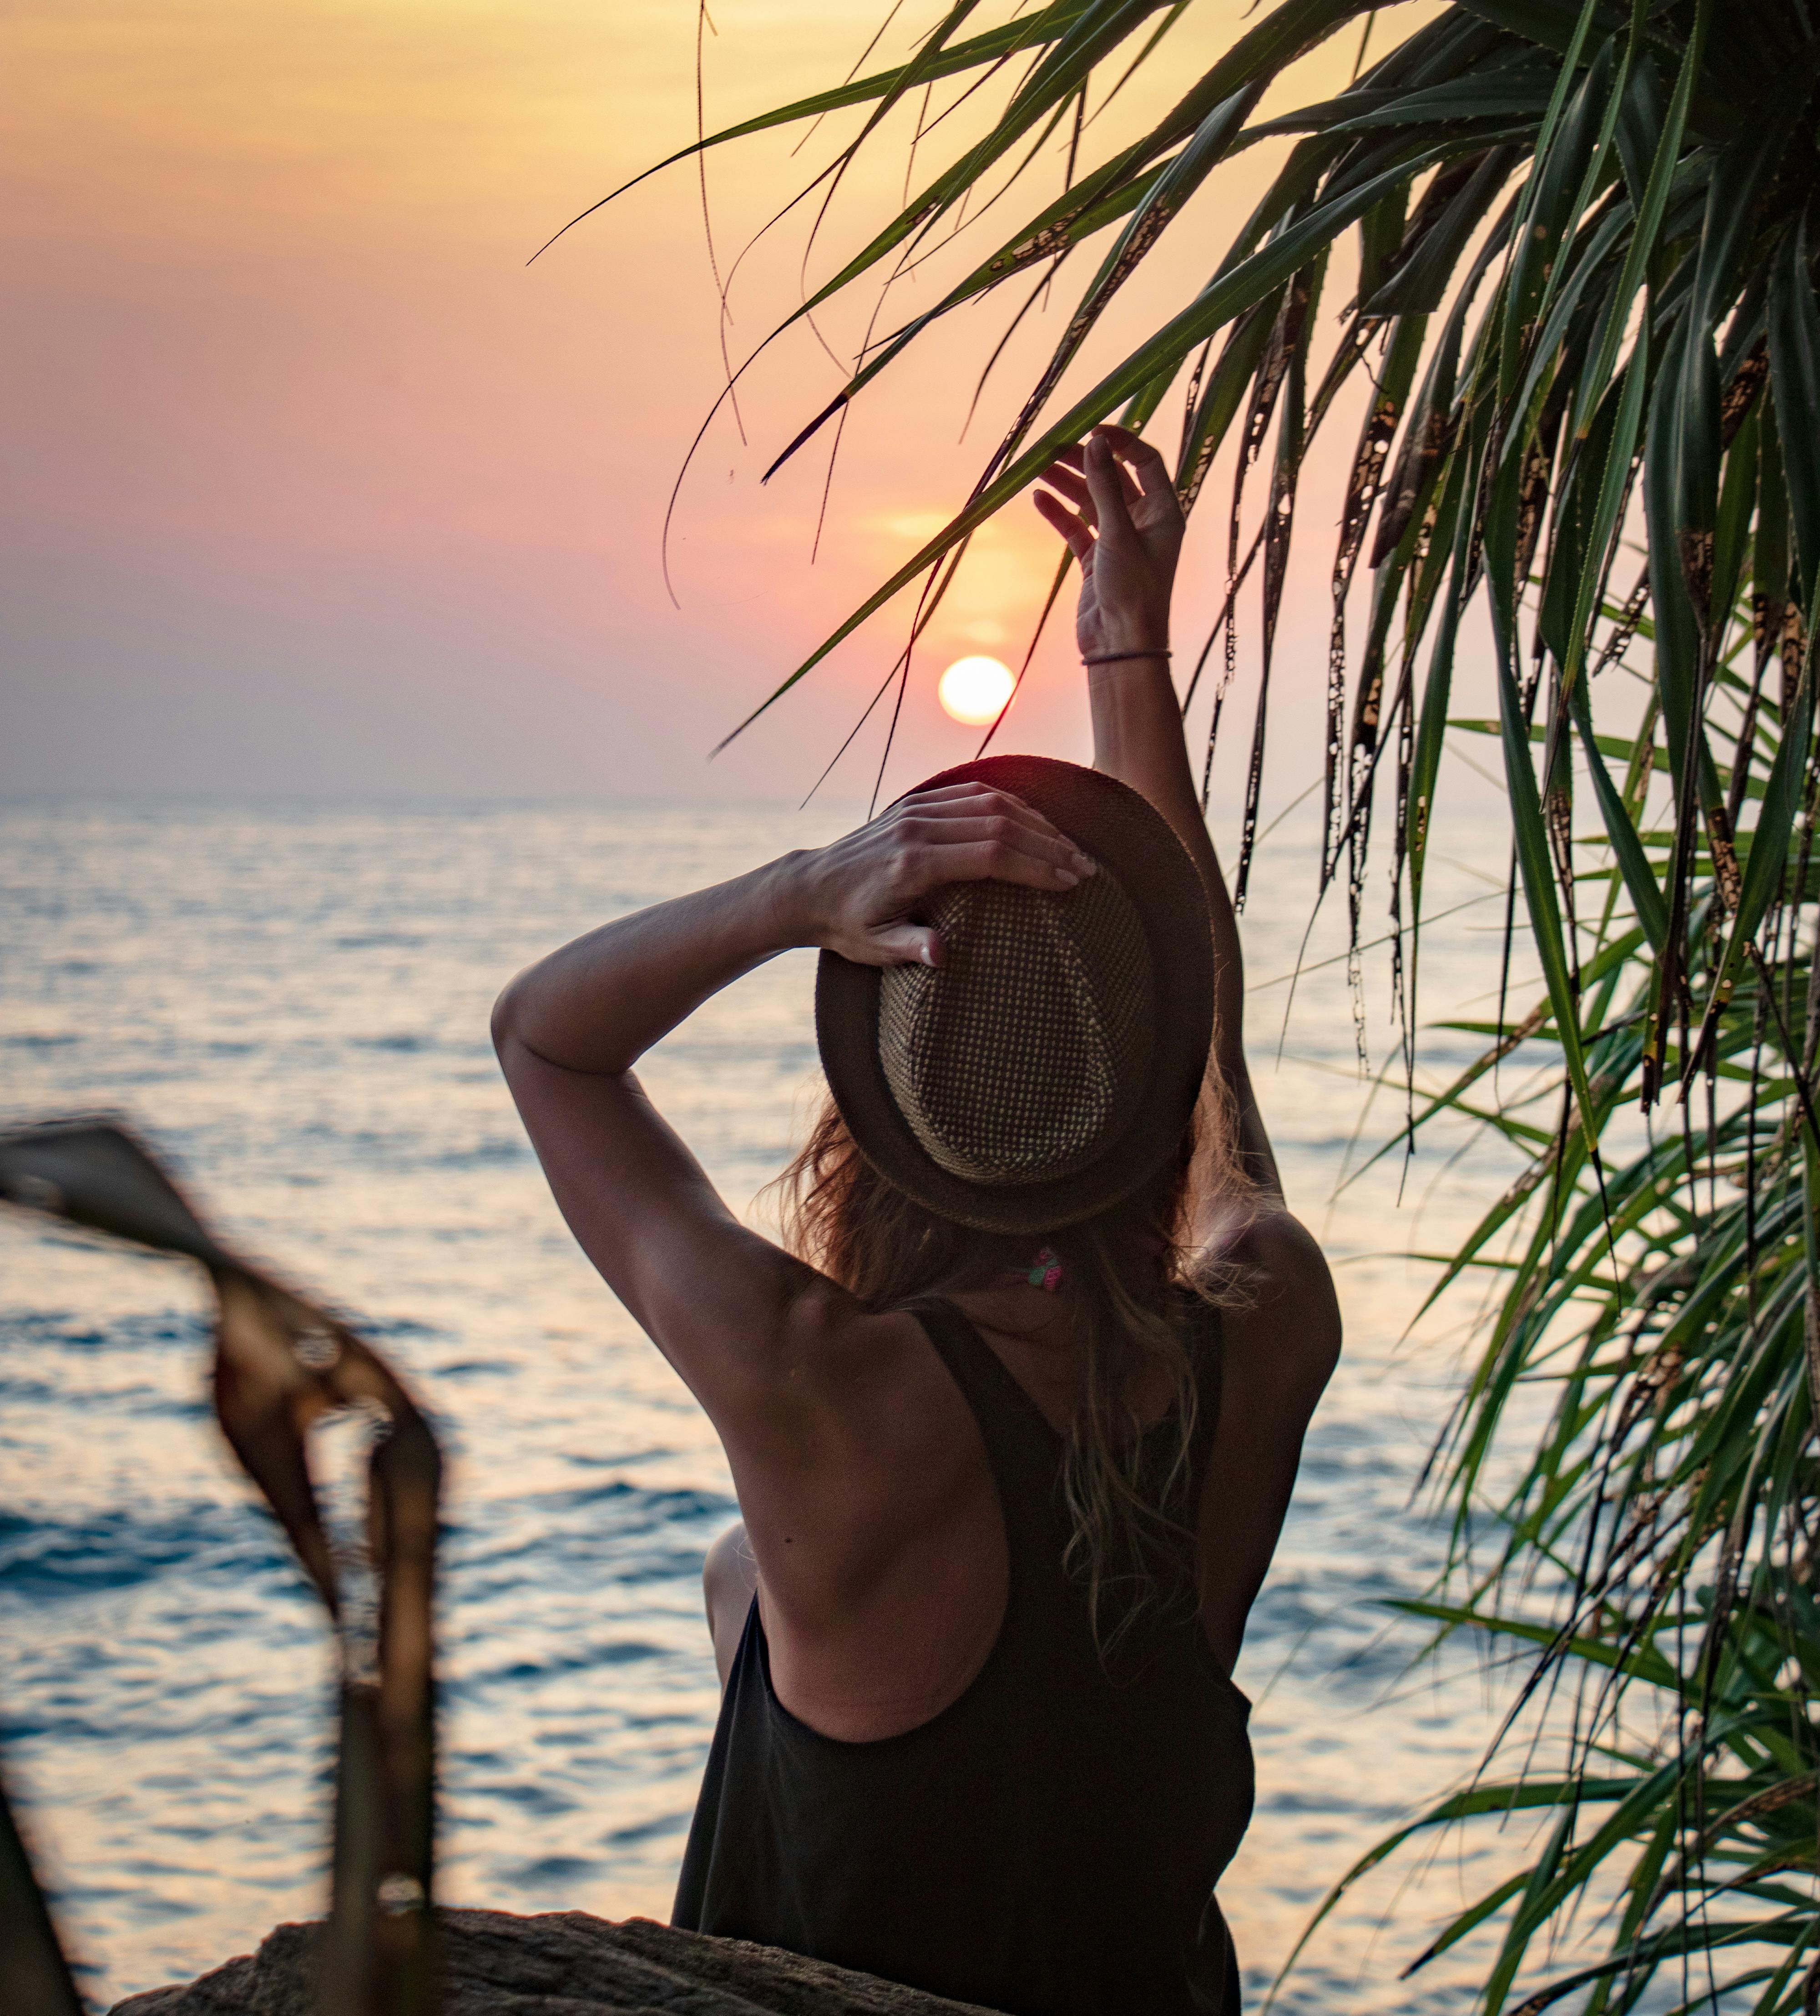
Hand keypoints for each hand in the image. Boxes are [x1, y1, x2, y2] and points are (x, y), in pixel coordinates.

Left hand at [788, 782, 1095, 966]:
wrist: (808, 888)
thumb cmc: (846, 925)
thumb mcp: (874, 946)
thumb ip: (911, 947)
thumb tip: (944, 958)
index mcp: (913, 864)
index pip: (991, 854)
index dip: (1035, 865)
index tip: (1070, 881)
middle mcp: (917, 829)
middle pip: (1000, 823)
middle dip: (1049, 845)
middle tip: (1085, 868)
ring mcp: (917, 811)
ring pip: (991, 803)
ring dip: (1036, 823)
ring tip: (1070, 849)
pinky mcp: (916, 804)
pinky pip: (972, 794)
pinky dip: (1009, 805)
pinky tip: (1035, 823)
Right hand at [1033, 424, 1183, 659]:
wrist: (1121, 646)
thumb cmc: (1133, 591)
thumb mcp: (1119, 532)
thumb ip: (1105, 487)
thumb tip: (1095, 442)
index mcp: (1164, 512)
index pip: (1145, 461)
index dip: (1121, 442)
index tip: (1091, 430)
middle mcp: (1144, 522)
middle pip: (1113, 478)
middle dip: (1084, 462)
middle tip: (1054, 448)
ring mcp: (1118, 541)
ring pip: (1091, 501)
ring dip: (1067, 484)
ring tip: (1039, 468)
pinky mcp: (1096, 559)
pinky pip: (1076, 527)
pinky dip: (1059, 513)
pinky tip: (1038, 498)